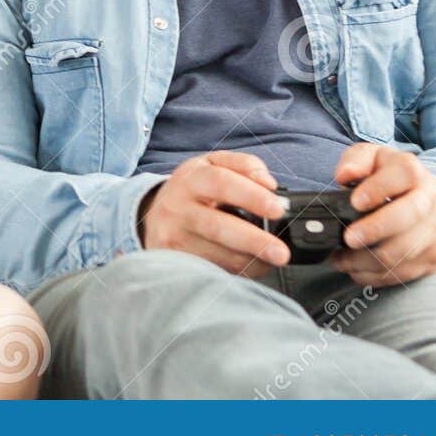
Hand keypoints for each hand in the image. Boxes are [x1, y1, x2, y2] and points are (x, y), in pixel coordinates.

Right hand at [137, 151, 291, 276]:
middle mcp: (178, 208)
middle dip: (253, 241)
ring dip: (252, 261)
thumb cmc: (193, 188)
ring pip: (219, 256)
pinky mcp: (174, 261)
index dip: (251, 196)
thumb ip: (245, 165)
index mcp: (191, 178)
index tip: (277, 210)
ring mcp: (173, 238)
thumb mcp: (214, 164)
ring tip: (270, 259)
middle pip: (217, 227)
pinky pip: (213, 271)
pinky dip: (238, 271)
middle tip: (281, 253)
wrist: (154, 213)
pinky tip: (251, 264)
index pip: (221, 183)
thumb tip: (269, 185)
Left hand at [331, 143, 435, 285]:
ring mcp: (435, 231)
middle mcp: (430, 201)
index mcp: (413, 172)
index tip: (354, 202)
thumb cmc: (388, 178)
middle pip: (407, 218)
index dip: (377, 190)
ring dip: (367, 260)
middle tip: (348, 238)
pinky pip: (403, 273)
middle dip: (374, 231)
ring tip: (342, 258)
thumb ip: (355, 160)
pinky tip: (356, 268)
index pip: (403, 177)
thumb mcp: (371, 158)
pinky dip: (375, 275)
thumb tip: (345, 175)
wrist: (425, 198)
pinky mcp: (434, 257)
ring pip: (403, 252)